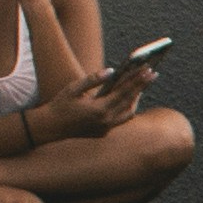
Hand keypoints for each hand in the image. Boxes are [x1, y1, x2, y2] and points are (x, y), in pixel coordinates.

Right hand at [26, 67, 142, 144]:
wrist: (50, 128)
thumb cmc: (60, 105)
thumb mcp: (73, 89)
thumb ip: (93, 79)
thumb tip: (112, 71)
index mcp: (99, 109)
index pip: (123, 92)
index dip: (137, 80)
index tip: (148, 69)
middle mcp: (106, 121)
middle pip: (130, 101)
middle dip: (142, 86)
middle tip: (153, 73)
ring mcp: (106, 128)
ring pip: (129, 113)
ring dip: (136, 98)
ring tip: (142, 85)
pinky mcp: (104, 132)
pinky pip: (121, 119)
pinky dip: (127, 108)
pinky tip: (129, 98)